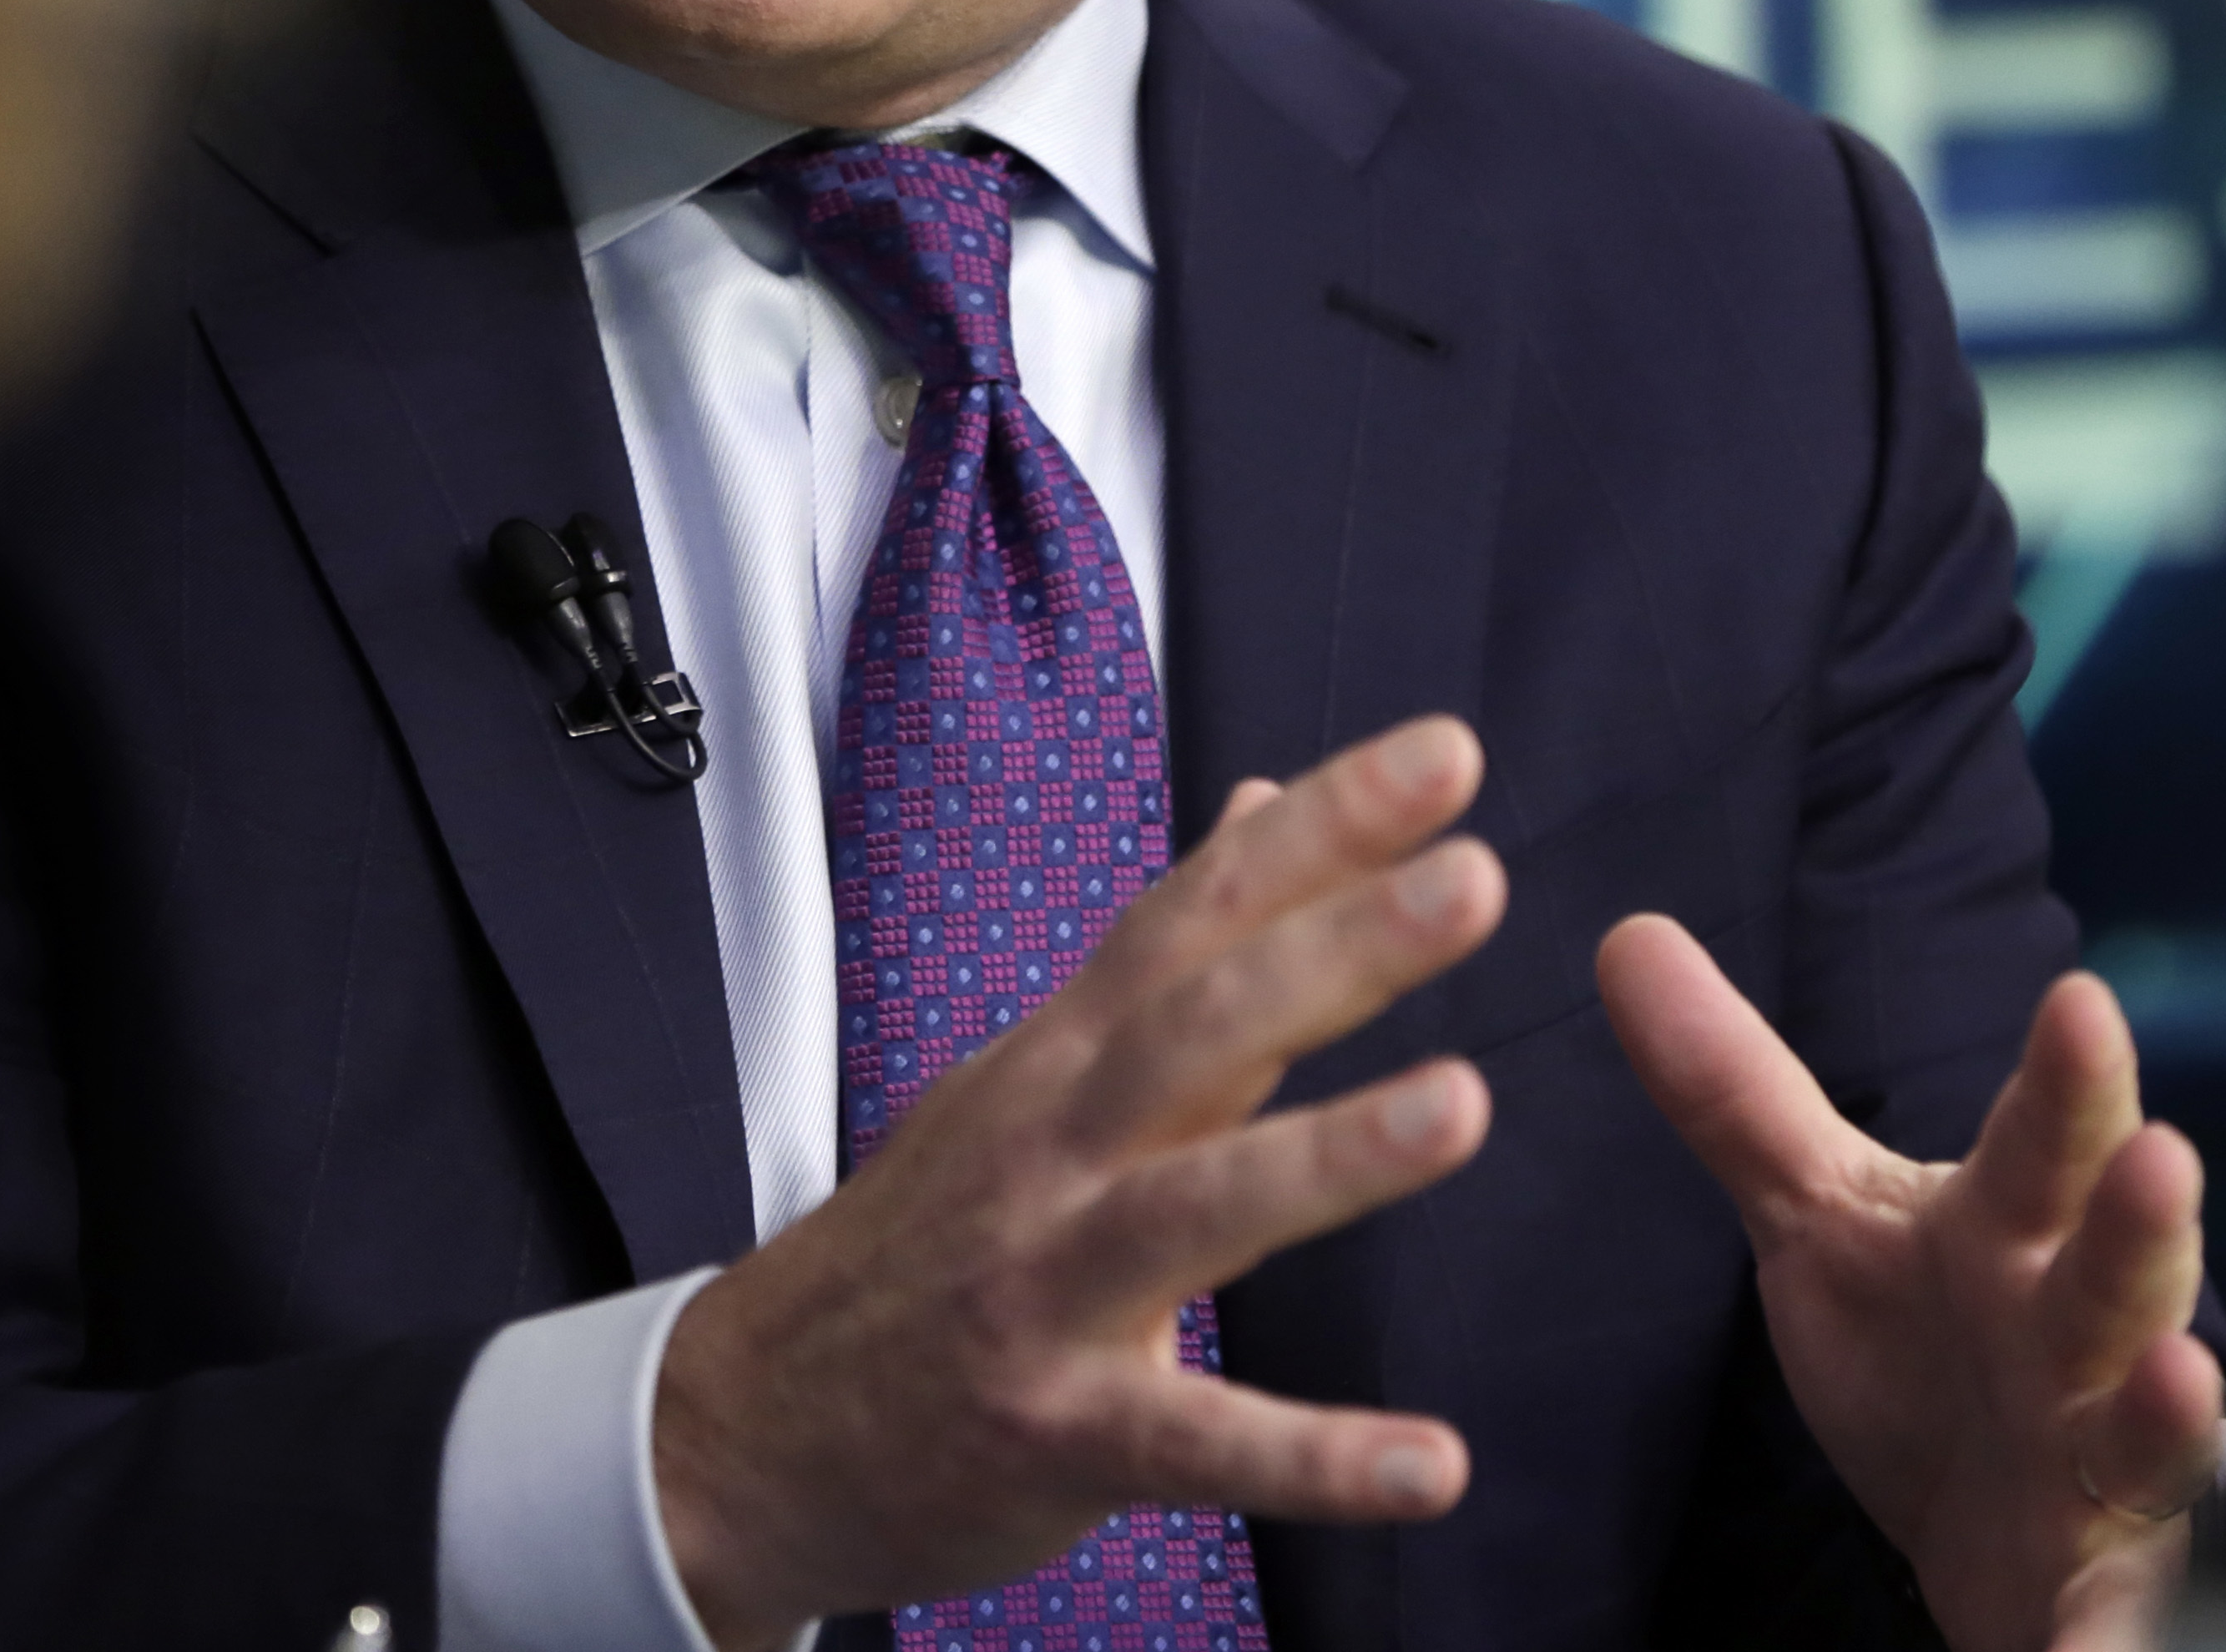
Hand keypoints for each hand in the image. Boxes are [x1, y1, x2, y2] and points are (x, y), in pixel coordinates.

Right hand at [653, 717, 1509, 1649]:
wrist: (754, 1424)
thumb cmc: (928, 1241)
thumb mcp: (1037, 1077)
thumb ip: (1176, 956)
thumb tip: (1269, 804)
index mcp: (1066, 1058)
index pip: (1197, 912)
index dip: (1318, 830)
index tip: (1445, 756)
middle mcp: (1056, 1150)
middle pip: (1198, 1026)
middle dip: (1337, 948)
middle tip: (1471, 880)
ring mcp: (1047, 1289)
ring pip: (1195, 1207)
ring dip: (1330, 1154)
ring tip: (1463, 1105)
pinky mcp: (1056, 1432)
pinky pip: (1196, 1443)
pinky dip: (1313, 1459)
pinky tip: (1428, 1468)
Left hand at [1598, 920, 2224, 1651]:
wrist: (1995, 1536)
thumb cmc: (1930, 1343)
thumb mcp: (1825, 1218)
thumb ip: (1737, 1092)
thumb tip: (1627, 934)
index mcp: (2016, 1235)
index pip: (2043, 1143)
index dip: (2066, 1078)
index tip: (2078, 1000)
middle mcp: (2086, 1339)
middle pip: (2118, 1272)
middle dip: (2143, 1222)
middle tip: (2164, 1157)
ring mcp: (2108, 1469)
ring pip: (2152, 1433)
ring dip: (2170, 1408)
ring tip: (2181, 1377)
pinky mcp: (2108, 1597)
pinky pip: (2118, 1623)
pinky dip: (2111, 1643)